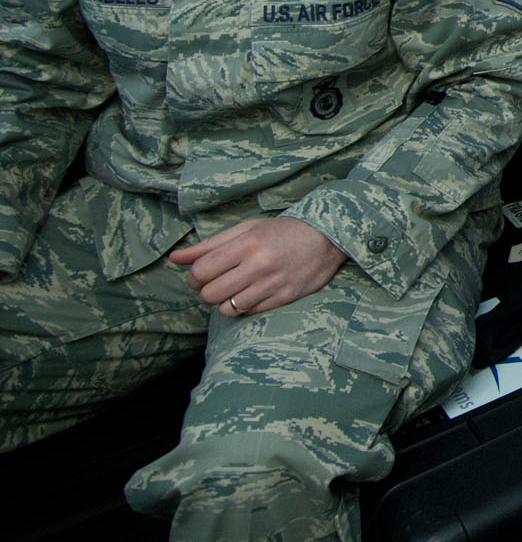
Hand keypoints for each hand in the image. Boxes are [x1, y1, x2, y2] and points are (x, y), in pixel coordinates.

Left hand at [171, 217, 347, 316]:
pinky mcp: (285, 297)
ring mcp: (273, 283)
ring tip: (233, 290)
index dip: (193, 277)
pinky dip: (244, 307)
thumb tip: (174, 258)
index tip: (200, 275)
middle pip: (210, 294)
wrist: (326, 238)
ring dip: (224, 302)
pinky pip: (250, 312)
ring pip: (228, 308)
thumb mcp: (246, 229)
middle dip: (206, 291)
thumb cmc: (281, 231)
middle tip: (216, 284)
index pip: (201, 271)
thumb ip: (209, 245)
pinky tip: (251, 294)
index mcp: (247, 243)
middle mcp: (259, 264)